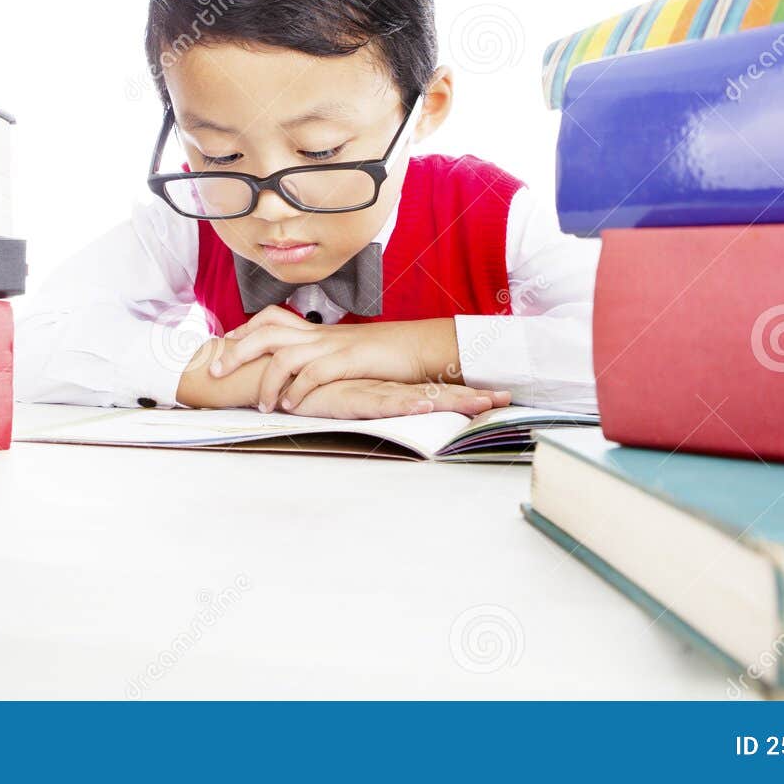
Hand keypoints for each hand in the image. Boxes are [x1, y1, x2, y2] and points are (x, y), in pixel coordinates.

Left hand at [208, 306, 460, 411]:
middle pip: (265, 331)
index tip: (223, 346)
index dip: (243, 330)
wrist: (419, 346)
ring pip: (283, 353)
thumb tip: (299, 370)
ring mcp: (333, 345)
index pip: (270, 319)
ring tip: (261, 404)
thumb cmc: (383, 353)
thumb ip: (320, 356)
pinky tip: (290, 406)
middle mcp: (319, 333)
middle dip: (235, 351)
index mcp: (316, 329)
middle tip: (214, 371)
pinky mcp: (348, 361)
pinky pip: (313, 373)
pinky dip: (297, 390)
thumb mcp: (344, 351)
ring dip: (266, 380)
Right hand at [288, 379, 510, 419]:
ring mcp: (374, 392)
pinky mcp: (356, 399)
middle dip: (472, 397)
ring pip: (421, 397)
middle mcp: (388, 388)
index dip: (465, 394)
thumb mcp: (349, 398)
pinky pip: (387, 403)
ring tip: (483, 403)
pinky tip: (427, 403)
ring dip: (453, 401)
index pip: (435, 391)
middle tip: (506, 398)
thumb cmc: (312, 389)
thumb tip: (395, 407)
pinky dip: (410, 403)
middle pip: (439, 393)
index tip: (499, 396)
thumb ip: (372, 401)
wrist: (276, 376)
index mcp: (390, 389)